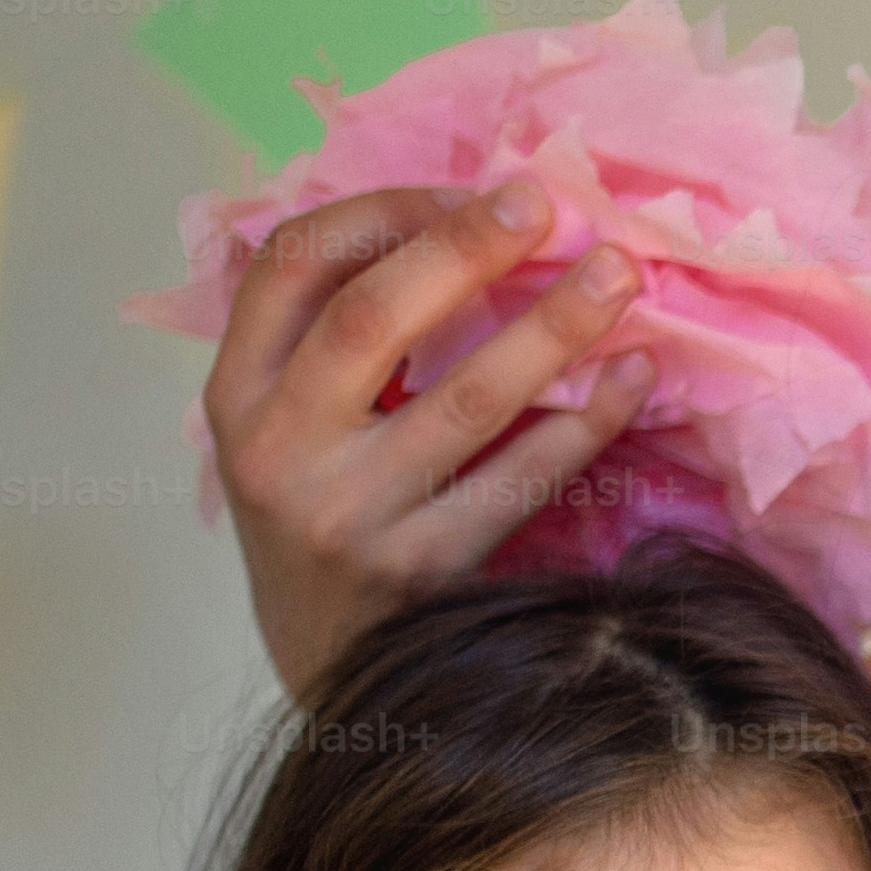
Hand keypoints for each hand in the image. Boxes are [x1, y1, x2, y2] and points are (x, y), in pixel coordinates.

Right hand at [205, 180, 654, 691]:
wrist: (332, 678)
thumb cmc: (329, 525)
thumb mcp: (291, 434)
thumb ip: (336, 344)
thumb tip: (459, 225)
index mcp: (237, 396)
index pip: (289, 266)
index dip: (381, 212)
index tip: (465, 192)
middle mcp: (279, 451)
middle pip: (373, 318)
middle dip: (466, 247)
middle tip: (547, 204)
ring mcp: (349, 517)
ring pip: (466, 398)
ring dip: (553, 327)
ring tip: (617, 275)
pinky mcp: (422, 575)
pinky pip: (520, 481)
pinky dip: (586, 423)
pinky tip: (633, 378)